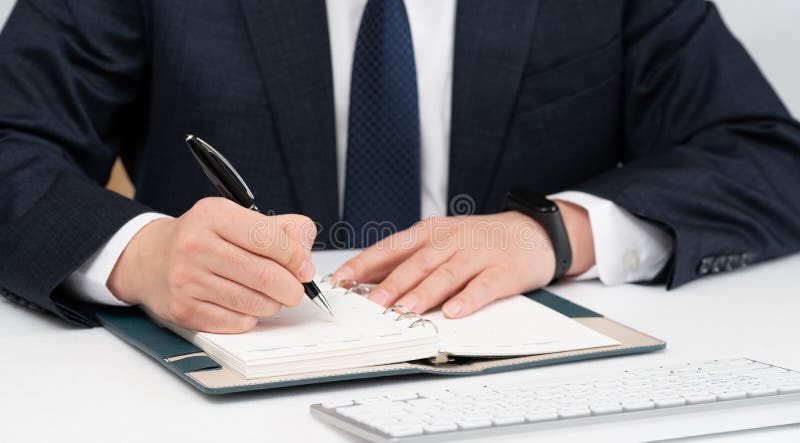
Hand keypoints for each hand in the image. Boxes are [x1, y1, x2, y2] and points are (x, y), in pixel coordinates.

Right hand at [108, 197, 316, 332]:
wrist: (149, 259)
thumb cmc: (202, 238)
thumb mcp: (237, 218)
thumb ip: (281, 228)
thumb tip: (305, 256)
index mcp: (213, 215)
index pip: (268, 238)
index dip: (296, 258)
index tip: (303, 268)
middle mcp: (195, 245)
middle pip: (265, 275)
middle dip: (291, 288)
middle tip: (295, 290)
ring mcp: (187, 280)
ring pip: (254, 303)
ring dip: (273, 304)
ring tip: (270, 296)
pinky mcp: (184, 310)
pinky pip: (237, 322)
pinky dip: (251, 317)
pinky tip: (245, 305)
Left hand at [332, 201, 593, 317]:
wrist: (533, 232)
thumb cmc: (480, 240)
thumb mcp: (442, 241)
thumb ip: (410, 259)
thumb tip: (368, 282)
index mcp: (431, 232)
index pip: (392, 248)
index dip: (365, 263)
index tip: (341, 280)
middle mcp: (451, 240)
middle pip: (417, 262)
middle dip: (391, 283)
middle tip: (371, 303)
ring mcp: (478, 254)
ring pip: (446, 274)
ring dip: (424, 292)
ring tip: (405, 310)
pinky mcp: (503, 270)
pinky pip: (483, 286)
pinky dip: (468, 299)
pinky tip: (454, 312)